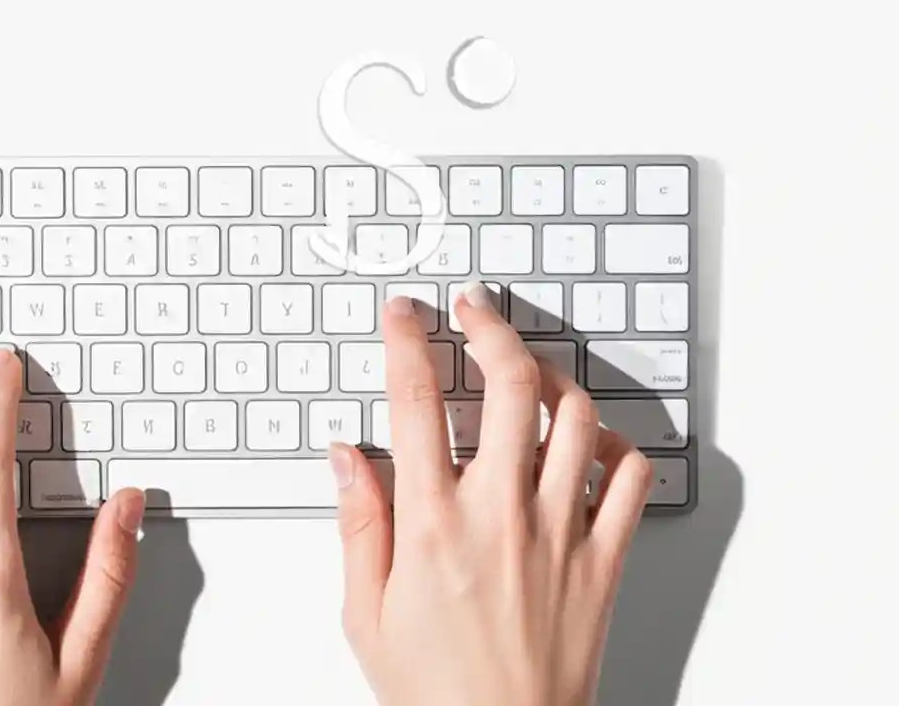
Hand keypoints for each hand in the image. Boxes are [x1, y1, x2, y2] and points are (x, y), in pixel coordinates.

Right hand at [331, 283, 653, 705]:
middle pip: (506, 385)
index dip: (406, 341)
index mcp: (432, 525)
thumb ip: (358, 524)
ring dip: (547, 374)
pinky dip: (614, 442)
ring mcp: (560, 531)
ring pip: (573, 417)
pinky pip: (630, 477)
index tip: (402, 315)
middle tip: (472, 309)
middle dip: (488, 327)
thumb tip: (346, 458)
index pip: (416, 402)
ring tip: (524, 366)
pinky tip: (586, 439)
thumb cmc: (435, 690)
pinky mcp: (603, 557)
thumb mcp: (365, 611)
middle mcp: (500, 515)